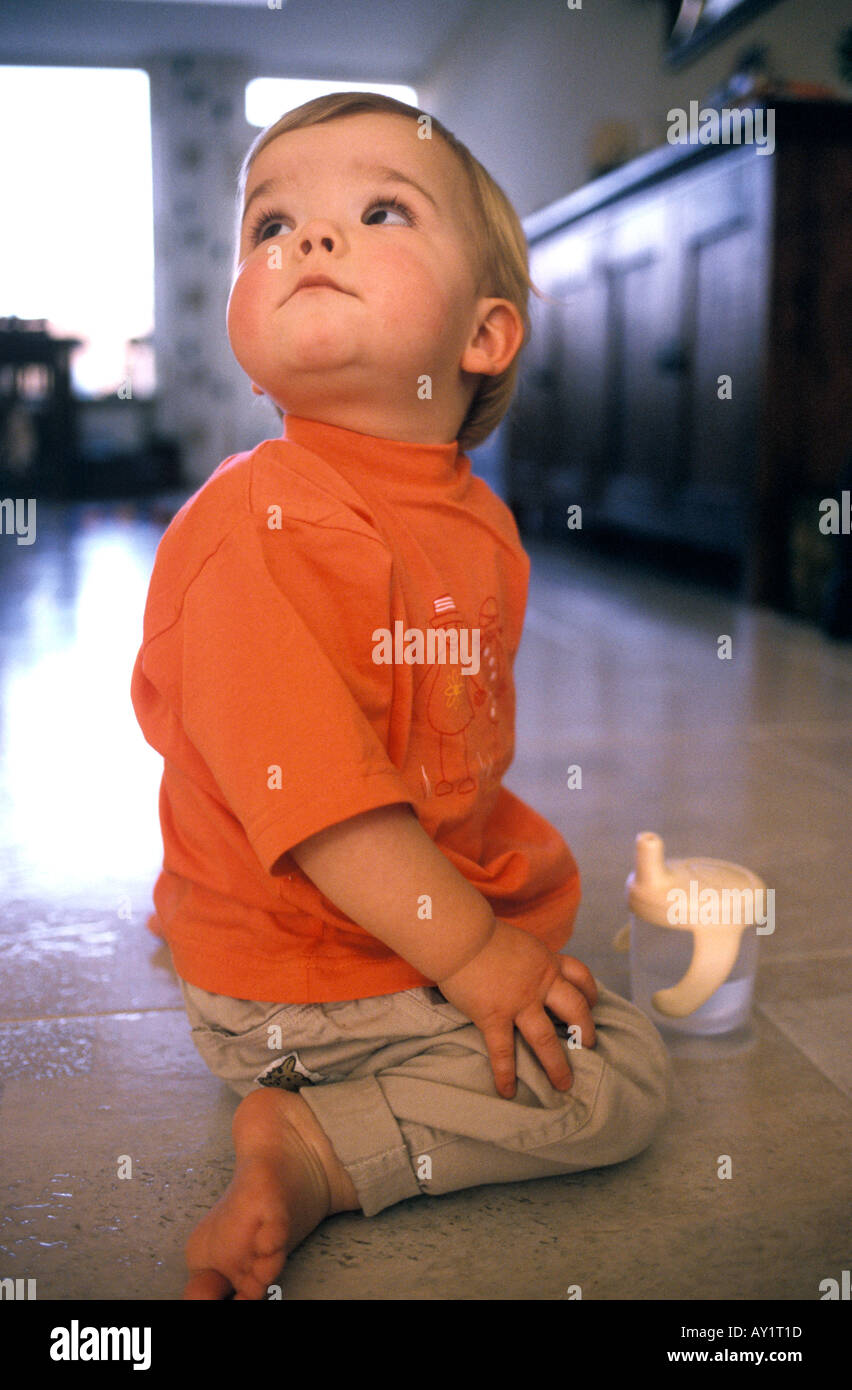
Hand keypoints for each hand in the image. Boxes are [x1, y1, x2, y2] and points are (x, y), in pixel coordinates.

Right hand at [436, 920, 597, 1098]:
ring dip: (557, 1064)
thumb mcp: (519, 942)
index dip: (590, 992)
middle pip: (575, 1009)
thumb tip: (528, 969)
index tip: (592, 1004)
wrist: (461, 935)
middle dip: (585, 1030)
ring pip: (545, 1038)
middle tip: (588, 1046)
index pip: (580, 976)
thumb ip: (529, 959)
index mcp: (546, 962)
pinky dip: (505, 1073)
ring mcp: (518, 1002)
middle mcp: (540, 984)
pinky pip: (503, 1051)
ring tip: (563, 1084)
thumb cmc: (481, 934)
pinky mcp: (494, 1016)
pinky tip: (507, 1091)